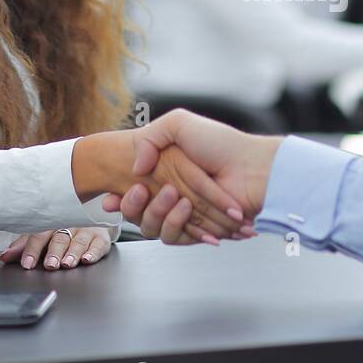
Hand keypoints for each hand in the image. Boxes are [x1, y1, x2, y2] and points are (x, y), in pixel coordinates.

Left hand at [0, 227, 111, 269]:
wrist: (91, 220)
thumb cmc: (62, 232)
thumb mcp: (42, 237)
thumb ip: (24, 246)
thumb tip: (4, 256)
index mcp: (51, 225)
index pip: (39, 235)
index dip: (32, 249)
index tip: (27, 263)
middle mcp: (68, 226)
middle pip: (60, 238)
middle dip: (54, 252)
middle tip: (50, 264)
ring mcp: (85, 231)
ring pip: (78, 241)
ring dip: (73, 253)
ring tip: (67, 263)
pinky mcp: (101, 237)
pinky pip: (99, 244)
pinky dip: (94, 252)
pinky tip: (88, 259)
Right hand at [72, 131, 247, 244]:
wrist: (254, 169)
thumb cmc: (222, 144)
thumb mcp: (180, 124)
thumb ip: (149, 138)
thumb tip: (135, 168)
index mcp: (165, 172)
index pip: (130, 190)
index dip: (116, 197)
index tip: (107, 198)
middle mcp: (172, 194)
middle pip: (136, 212)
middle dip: (132, 205)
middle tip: (139, 190)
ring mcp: (185, 214)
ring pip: (152, 227)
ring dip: (156, 213)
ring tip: (175, 196)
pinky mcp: (198, 231)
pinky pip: (174, 238)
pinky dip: (177, 226)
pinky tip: (183, 208)